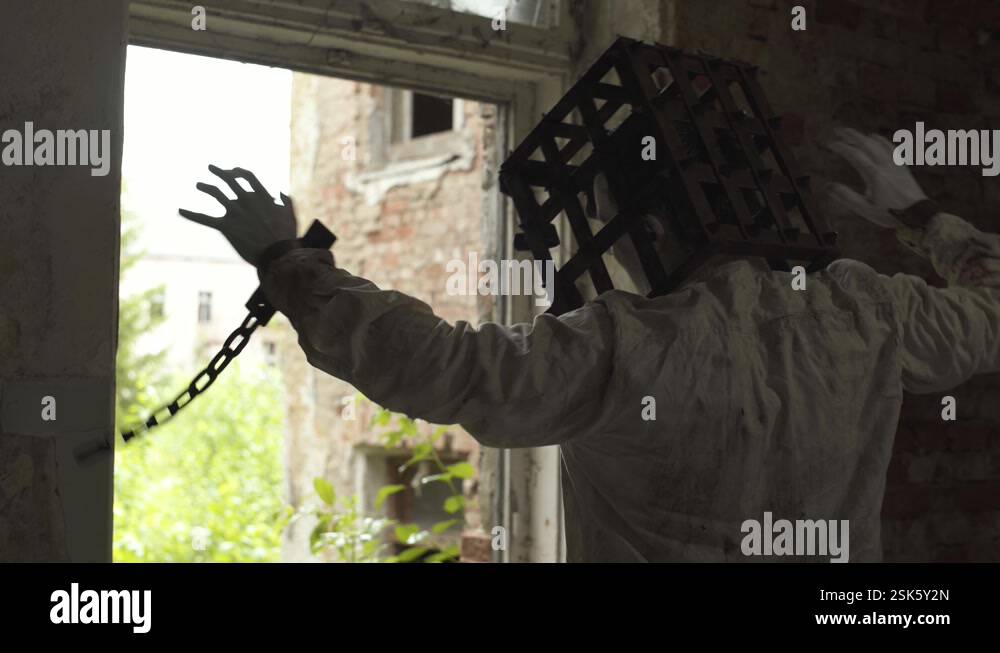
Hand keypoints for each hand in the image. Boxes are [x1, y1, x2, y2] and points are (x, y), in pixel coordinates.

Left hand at [179, 165, 297, 265]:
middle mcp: (246, 200)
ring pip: (216, 193)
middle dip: (220, 172)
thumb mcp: (290, 215)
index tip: (233, 171)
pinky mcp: (226, 226)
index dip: (239, 172)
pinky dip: (191, 214)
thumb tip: (280, 193)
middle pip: (229, 180)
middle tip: (211, 168)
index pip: (247, 177)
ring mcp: (235, 212)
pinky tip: (180, 211)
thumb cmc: (285, 237)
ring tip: (199, 184)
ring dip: (206, 187)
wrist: (277, 253)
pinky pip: (205, 218)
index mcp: (262, 196)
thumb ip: (285, 202)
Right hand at [825, 127, 926, 227]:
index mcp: (874, 174)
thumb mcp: (864, 209)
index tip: (830, 144)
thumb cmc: (889, 213)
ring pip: (877, 143)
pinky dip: (879, 140)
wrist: (917, 214)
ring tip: (852, 133)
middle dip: (850, 135)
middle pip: (865, 144)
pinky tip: (875, 138)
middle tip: (837, 130)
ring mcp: (894, 163)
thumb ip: (846, 196)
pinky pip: (889, 147)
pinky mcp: (901, 165)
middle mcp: (884, 165)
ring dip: (863, 136)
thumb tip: (828, 186)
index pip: (854, 155)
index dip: (841, 147)